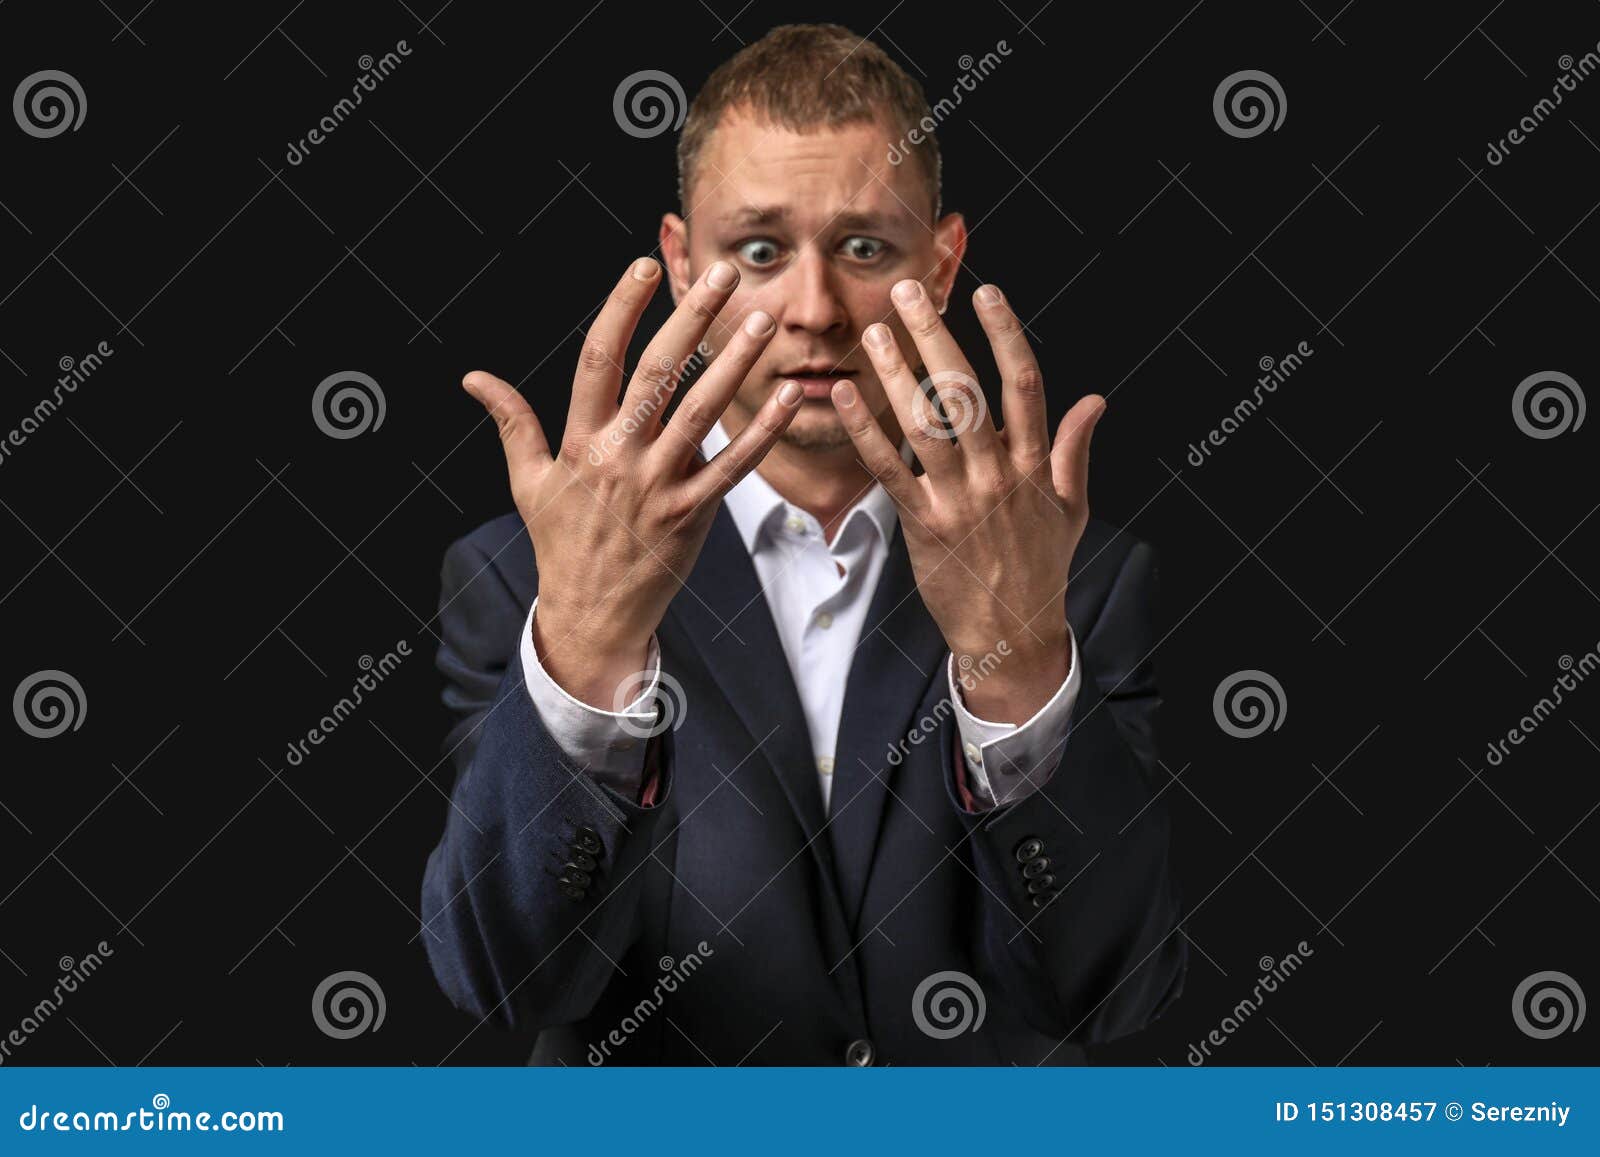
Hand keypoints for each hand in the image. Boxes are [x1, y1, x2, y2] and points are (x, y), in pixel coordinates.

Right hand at [463, 257, 803, 708]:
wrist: (591, 614)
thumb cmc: (562, 543)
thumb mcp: (528, 482)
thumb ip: (512, 423)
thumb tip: (474, 378)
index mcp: (579, 441)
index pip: (597, 358)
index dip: (620, 309)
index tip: (644, 266)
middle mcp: (618, 457)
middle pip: (657, 373)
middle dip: (690, 319)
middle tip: (722, 274)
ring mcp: (657, 486)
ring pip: (700, 413)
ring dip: (734, 365)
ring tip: (763, 322)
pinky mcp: (691, 515)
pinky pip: (732, 468)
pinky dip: (762, 433)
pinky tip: (788, 398)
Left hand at [830, 278, 1104, 724]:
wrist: (1013, 635)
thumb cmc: (1039, 567)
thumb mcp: (1070, 508)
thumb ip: (1074, 449)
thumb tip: (1096, 399)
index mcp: (1033, 465)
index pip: (1023, 385)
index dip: (1005, 334)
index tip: (986, 292)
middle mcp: (997, 476)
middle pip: (966, 392)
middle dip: (936, 336)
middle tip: (910, 291)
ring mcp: (959, 501)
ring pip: (924, 425)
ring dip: (895, 374)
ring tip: (874, 331)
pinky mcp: (923, 526)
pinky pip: (888, 471)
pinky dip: (864, 432)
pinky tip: (843, 397)